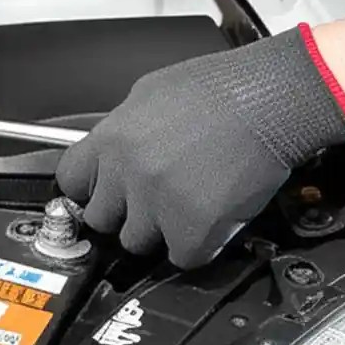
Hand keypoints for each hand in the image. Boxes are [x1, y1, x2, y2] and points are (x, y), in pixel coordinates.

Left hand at [56, 27, 344, 268]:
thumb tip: (109, 151)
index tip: (104, 192)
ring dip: (159, 233)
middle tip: (154, 201)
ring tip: (187, 206)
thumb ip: (121, 129)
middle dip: (125, 213)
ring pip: (136, 242)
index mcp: (110, 138)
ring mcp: (157, 203)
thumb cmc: (223, 88)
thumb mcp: (151, 94)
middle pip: (101, 219)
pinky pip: (181, 257)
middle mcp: (126, 173)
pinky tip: (210, 220)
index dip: (89, 190)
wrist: (273, 97)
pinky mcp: (193, 228)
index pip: (71, 181)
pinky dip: (196, 246)